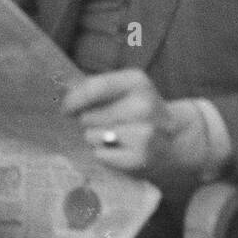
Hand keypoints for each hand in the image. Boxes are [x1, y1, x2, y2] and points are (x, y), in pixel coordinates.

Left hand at [63, 69, 206, 195]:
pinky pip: (101, 155)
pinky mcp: (141, 156)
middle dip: (88, 122)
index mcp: (136, 80)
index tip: (65, 110)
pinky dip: (104, 155)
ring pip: (92, 136)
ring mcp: (145, 132)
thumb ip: (95, 88)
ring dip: (96, 139)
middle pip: (88, 116)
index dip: (73, 100)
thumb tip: (62, 91)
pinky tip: (119, 151)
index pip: (94, 87)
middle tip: (105, 125)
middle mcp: (143, 104)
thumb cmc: (139, 112)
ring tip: (113, 138)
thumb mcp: (124, 90)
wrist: (175, 138)